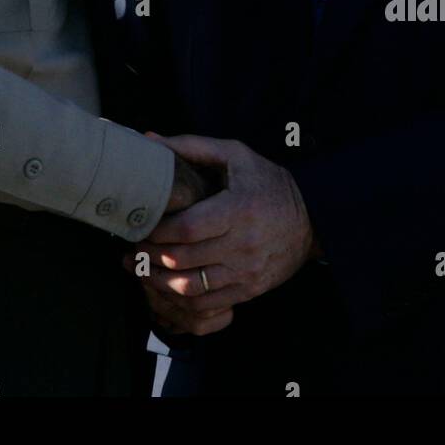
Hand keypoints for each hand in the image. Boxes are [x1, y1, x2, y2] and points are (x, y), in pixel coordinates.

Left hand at [125, 134, 318, 336]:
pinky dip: (180, 300)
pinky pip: (207, 305)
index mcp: (238, 209)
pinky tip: (166, 287)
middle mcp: (243, 244)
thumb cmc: (268, 182)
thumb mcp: (236, 155)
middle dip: (149, 256)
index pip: (187, 228)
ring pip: (190, 287)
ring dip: (158, 281)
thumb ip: (192, 147)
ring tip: (140, 269)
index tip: (141, 226)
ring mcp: (246, 271)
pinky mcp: (249, 290)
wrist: (312, 219)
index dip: (157, 231)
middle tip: (132, 249)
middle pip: (183, 259)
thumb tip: (150, 139)